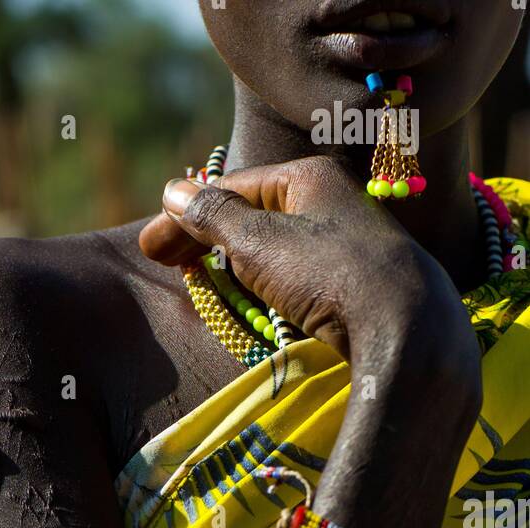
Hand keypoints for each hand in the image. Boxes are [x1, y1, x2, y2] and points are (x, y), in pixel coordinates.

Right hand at [140, 156, 475, 368]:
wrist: (403, 324)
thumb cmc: (328, 273)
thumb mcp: (258, 240)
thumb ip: (213, 216)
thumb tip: (175, 190)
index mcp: (308, 177)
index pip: (231, 188)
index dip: (185, 215)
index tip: (149, 247)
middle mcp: (329, 201)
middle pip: (250, 215)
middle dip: (202, 239)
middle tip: (161, 263)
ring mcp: (344, 242)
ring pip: (272, 246)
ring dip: (230, 263)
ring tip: (198, 281)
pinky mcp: (353, 281)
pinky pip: (293, 273)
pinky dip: (261, 283)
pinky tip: (247, 299)